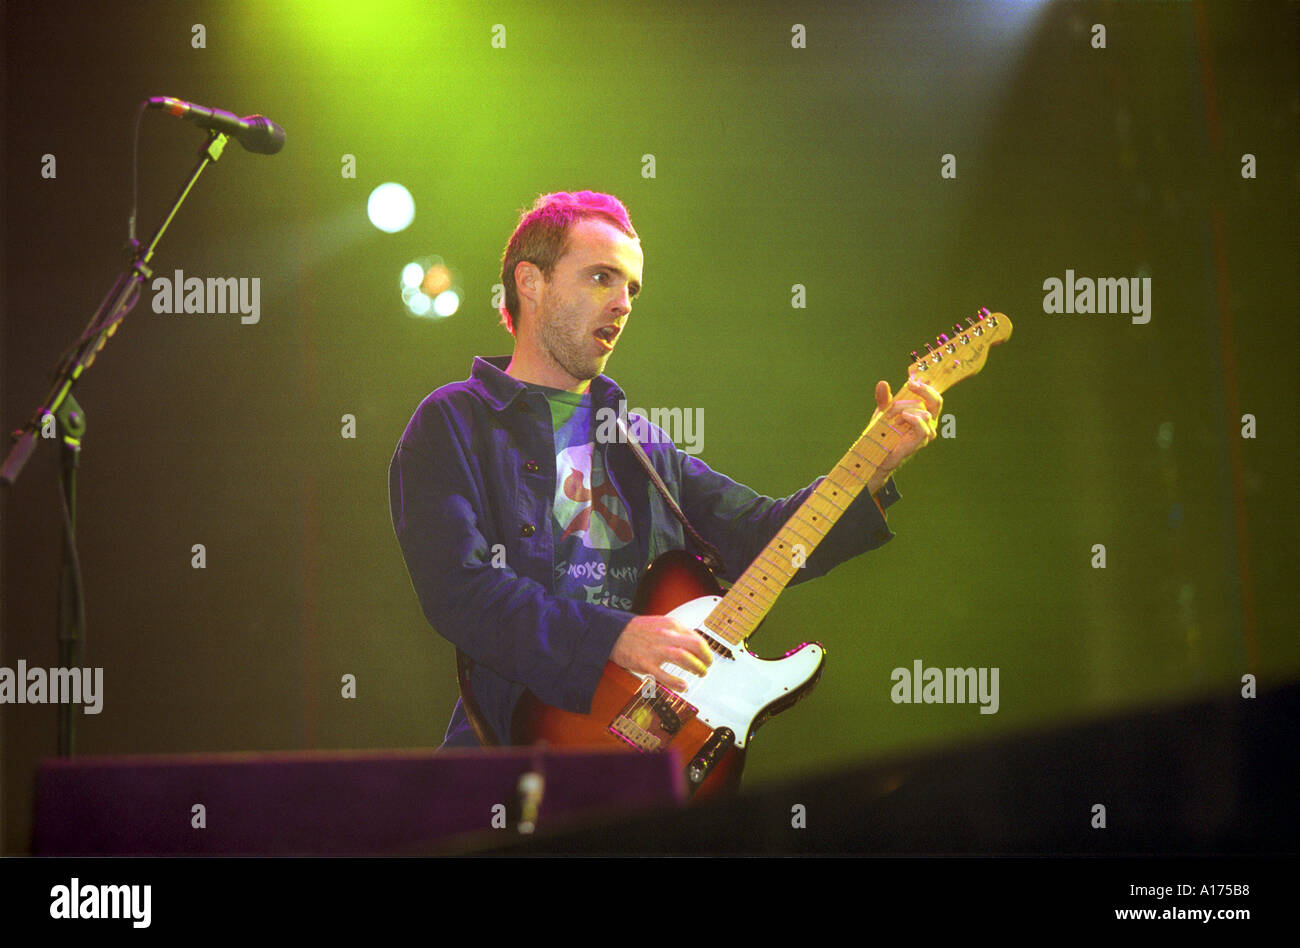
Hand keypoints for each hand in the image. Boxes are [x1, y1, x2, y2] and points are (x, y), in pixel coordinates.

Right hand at [610, 614, 712, 692]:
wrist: (612, 633)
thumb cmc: (635, 630)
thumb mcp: (660, 623)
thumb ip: (676, 633)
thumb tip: (693, 644)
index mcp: (670, 625)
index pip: (696, 637)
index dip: (706, 650)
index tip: (707, 657)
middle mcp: (665, 636)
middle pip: (695, 645)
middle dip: (706, 658)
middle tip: (707, 666)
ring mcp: (655, 650)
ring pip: (684, 658)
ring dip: (696, 668)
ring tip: (699, 673)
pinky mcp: (645, 663)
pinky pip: (664, 675)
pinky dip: (676, 683)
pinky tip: (683, 686)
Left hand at [866, 377, 941, 492]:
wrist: (876, 452)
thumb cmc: (883, 432)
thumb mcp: (882, 412)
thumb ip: (884, 398)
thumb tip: (882, 383)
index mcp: (923, 413)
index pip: (934, 397)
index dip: (927, 387)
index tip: (911, 382)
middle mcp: (929, 423)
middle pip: (936, 401)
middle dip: (923, 391)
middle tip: (910, 386)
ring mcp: (926, 433)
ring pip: (924, 413)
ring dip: (905, 410)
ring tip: (890, 418)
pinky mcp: (920, 442)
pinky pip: (922, 428)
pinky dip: (913, 420)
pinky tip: (902, 419)